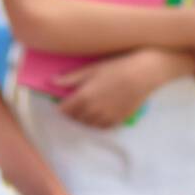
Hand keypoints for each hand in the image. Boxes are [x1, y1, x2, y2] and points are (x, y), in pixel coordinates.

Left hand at [55, 48, 177, 127]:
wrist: (143, 74)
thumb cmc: (116, 67)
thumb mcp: (92, 69)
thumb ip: (71, 78)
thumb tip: (51, 82)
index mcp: (84, 97)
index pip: (64, 110)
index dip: (61, 106)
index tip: (62, 102)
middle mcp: (93, 110)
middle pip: (75, 118)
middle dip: (72, 113)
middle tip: (73, 105)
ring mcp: (106, 117)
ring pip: (88, 125)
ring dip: (83, 119)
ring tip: (85, 110)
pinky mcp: (119, 120)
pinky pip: (103, 127)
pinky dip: (97, 123)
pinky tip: (99, 115)